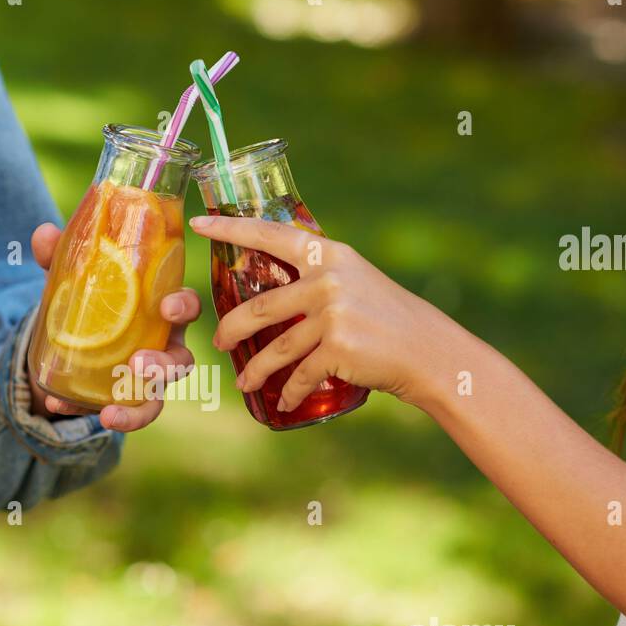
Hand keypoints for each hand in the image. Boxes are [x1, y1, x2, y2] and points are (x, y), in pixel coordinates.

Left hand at [27, 222, 200, 430]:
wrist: (67, 334)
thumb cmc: (90, 299)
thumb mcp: (72, 276)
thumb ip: (61, 257)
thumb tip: (44, 234)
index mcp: (160, 311)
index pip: (188, 307)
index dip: (184, 307)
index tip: (167, 307)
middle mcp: (161, 347)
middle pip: (181, 362)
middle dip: (165, 367)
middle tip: (138, 363)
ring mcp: (143, 380)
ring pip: (155, 401)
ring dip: (137, 411)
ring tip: (108, 414)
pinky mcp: (118, 400)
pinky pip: (111, 413)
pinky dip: (82, 411)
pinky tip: (56, 405)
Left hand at [190, 214, 457, 412]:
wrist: (427, 350)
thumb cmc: (388, 316)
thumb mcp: (355, 279)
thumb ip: (318, 276)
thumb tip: (276, 283)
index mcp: (329, 254)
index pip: (271, 234)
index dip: (231, 228)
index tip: (198, 223)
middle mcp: (328, 279)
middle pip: (260, 306)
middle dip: (232, 329)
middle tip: (219, 343)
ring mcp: (333, 314)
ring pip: (276, 348)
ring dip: (255, 370)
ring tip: (244, 383)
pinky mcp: (338, 348)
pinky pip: (300, 375)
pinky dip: (290, 393)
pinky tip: (283, 403)